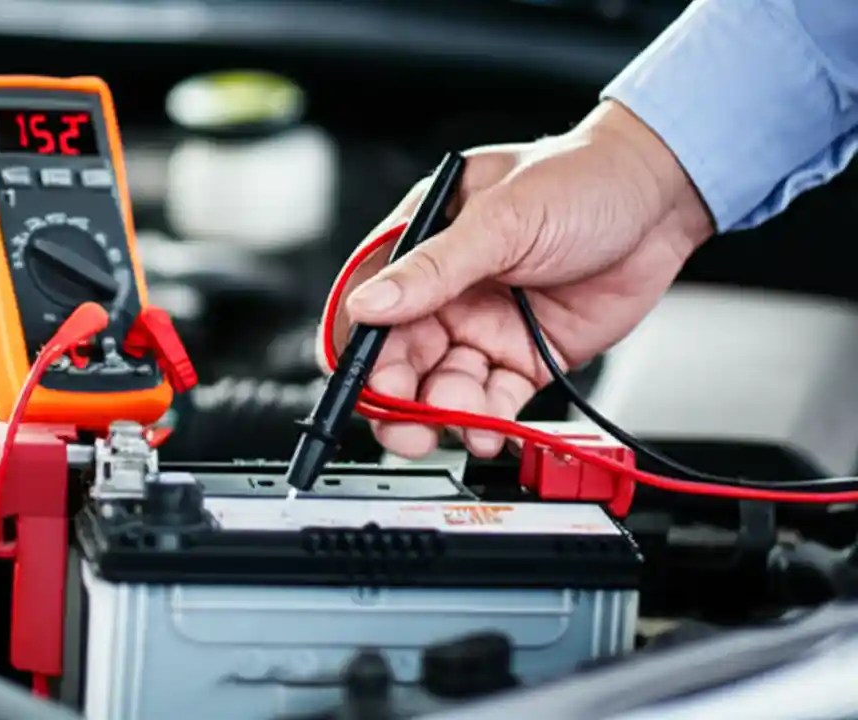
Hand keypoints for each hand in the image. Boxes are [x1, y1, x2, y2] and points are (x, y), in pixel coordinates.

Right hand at [324, 101, 714, 458]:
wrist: (662, 198)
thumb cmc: (582, 179)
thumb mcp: (500, 219)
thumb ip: (432, 269)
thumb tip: (370, 305)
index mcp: (422, 243)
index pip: (367, 303)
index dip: (356, 347)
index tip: (359, 383)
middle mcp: (446, 291)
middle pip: (398, 358)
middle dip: (395, 397)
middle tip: (402, 424)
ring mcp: (482, 327)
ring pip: (440, 387)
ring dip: (441, 413)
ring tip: (458, 419)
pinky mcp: (522, 358)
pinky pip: (490, 401)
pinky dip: (482, 422)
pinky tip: (483, 430)